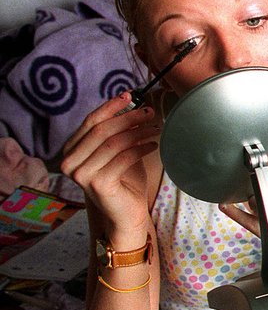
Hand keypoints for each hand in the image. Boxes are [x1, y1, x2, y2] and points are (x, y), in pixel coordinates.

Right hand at [60, 93, 159, 229]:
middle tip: (149, 112)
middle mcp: (70, 162)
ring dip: (138, 132)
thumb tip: (133, 103)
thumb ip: (119, 131)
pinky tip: (154, 145)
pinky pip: (124, 158)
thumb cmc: (124, 180)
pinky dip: (141, 148)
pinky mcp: (98, 184)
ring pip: (113, 143)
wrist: (126, 214)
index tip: (130, 95)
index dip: (111, 106)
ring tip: (156, 128)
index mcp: (71, 150)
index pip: (90, 121)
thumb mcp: (119, 151)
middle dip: (128, 117)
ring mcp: (81, 175)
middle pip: (102, 129)